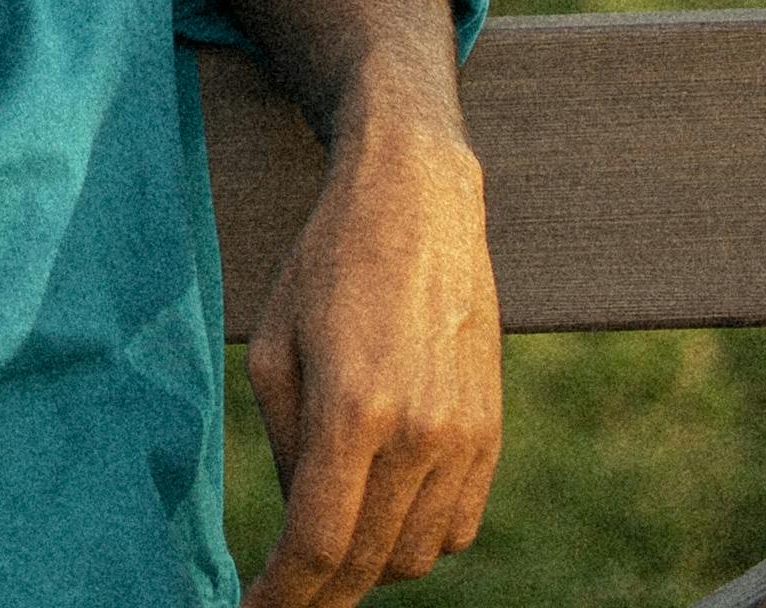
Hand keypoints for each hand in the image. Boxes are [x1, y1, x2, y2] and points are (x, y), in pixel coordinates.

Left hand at [242, 104, 500, 600]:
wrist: (418, 198)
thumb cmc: (328, 263)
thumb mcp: (275, 346)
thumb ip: (283, 447)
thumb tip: (298, 526)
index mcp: (351, 408)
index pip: (318, 545)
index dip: (283, 597)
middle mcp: (417, 433)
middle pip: (368, 564)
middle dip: (322, 593)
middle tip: (286, 594)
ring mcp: (463, 437)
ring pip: (417, 557)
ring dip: (371, 565)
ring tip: (333, 535)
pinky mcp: (491, 433)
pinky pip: (457, 527)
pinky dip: (419, 538)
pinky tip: (384, 507)